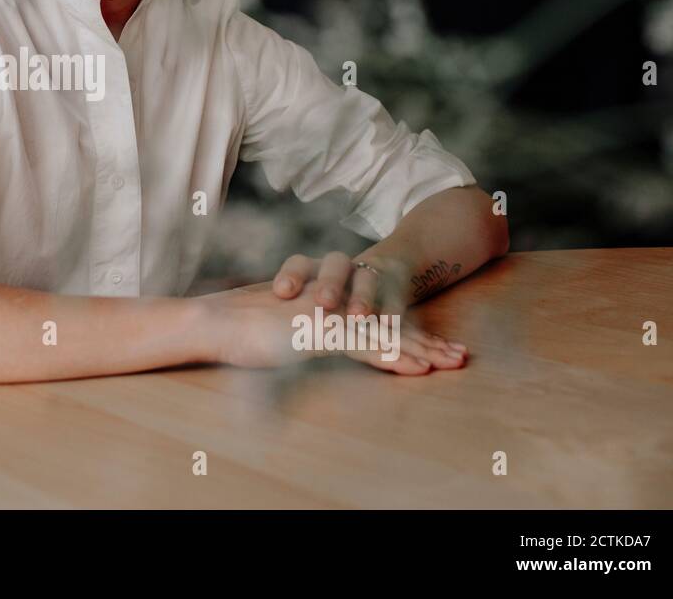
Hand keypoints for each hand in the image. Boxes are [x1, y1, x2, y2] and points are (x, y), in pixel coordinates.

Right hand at [204, 273, 468, 375]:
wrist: (214, 322)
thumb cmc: (238, 329)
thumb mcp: (280, 330)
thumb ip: (303, 332)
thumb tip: (313, 342)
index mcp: (325, 303)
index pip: (374, 317)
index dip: (407, 332)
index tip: (434, 346)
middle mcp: (332, 304)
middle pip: (388, 321)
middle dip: (425, 339)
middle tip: (458, 355)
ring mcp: (326, 316)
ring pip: (384, 331)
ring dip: (420, 348)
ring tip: (450, 362)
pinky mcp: (318, 331)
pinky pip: (365, 345)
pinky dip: (394, 357)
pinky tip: (417, 368)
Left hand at [271, 250, 412, 315]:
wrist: (385, 271)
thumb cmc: (326, 297)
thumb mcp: (302, 303)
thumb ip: (275, 312)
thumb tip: (233, 330)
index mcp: (314, 268)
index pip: (299, 264)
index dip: (291, 276)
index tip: (281, 293)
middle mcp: (341, 268)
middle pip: (334, 266)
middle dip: (329, 284)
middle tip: (323, 302)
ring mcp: (370, 276)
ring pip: (366, 281)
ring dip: (363, 298)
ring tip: (360, 317)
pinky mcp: (395, 290)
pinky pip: (396, 300)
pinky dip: (393, 313)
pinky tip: (391, 327)